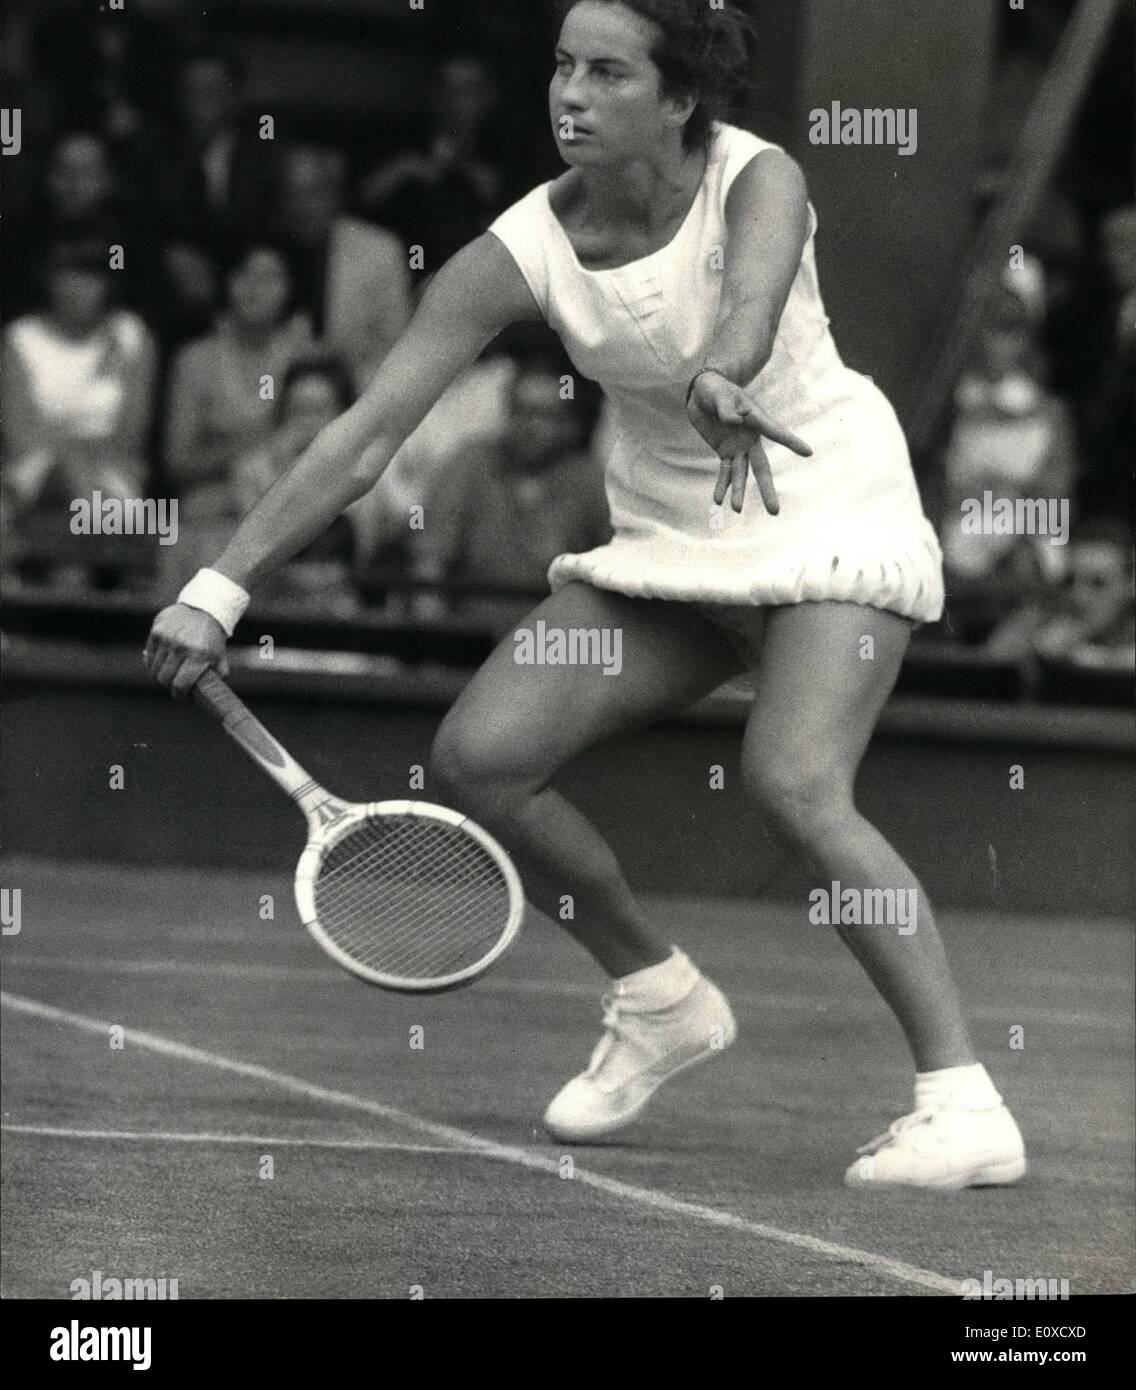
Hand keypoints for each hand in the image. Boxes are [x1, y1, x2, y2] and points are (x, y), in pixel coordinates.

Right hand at [144, 603, 229, 697]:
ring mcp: (167, 638)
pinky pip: (149, 656)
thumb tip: (210, 695)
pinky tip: (163, 660)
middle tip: (176, 684)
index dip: (179, 695)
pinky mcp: (156, 631)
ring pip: (154, 669)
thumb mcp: (220, 656)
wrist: (204, 609)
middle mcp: (181, 647)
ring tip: (170, 672)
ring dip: (161, 674)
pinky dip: (154, 662)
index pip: (180, 685)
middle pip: (164, 679)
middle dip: (170, 685)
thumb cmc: (212, 637)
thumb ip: (216, 676)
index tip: (181, 696)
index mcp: (199, 655)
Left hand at [686, 372, 811, 514]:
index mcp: (755, 419)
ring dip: (739, 492)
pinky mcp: (725, 451)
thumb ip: (726, 408)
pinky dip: (721, 486)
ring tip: (736, 509)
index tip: (808, 452)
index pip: (775, 432)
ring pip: (741, 474)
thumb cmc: (716, 389)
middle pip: (761, 467)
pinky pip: (724, 472)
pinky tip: (718, 501)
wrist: (703, 392)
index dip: (791, 442)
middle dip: (767, 489)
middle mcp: (751, 438)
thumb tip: (733, 422)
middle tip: (774, 511)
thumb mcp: (719, 395)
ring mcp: (738, 447)